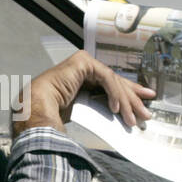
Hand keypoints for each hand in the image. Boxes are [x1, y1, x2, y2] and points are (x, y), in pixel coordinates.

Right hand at [14, 50, 154, 134]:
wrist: (35, 109)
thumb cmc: (55, 112)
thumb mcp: (87, 108)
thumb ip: (101, 105)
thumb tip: (122, 114)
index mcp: (86, 79)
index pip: (114, 86)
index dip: (130, 95)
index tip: (145, 102)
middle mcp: (87, 68)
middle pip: (117, 83)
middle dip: (134, 99)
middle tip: (147, 112)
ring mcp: (85, 63)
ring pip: (113, 82)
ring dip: (125, 102)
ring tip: (133, 118)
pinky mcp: (83, 62)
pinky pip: (106, 78)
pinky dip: (113, 94)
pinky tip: (116, 109)